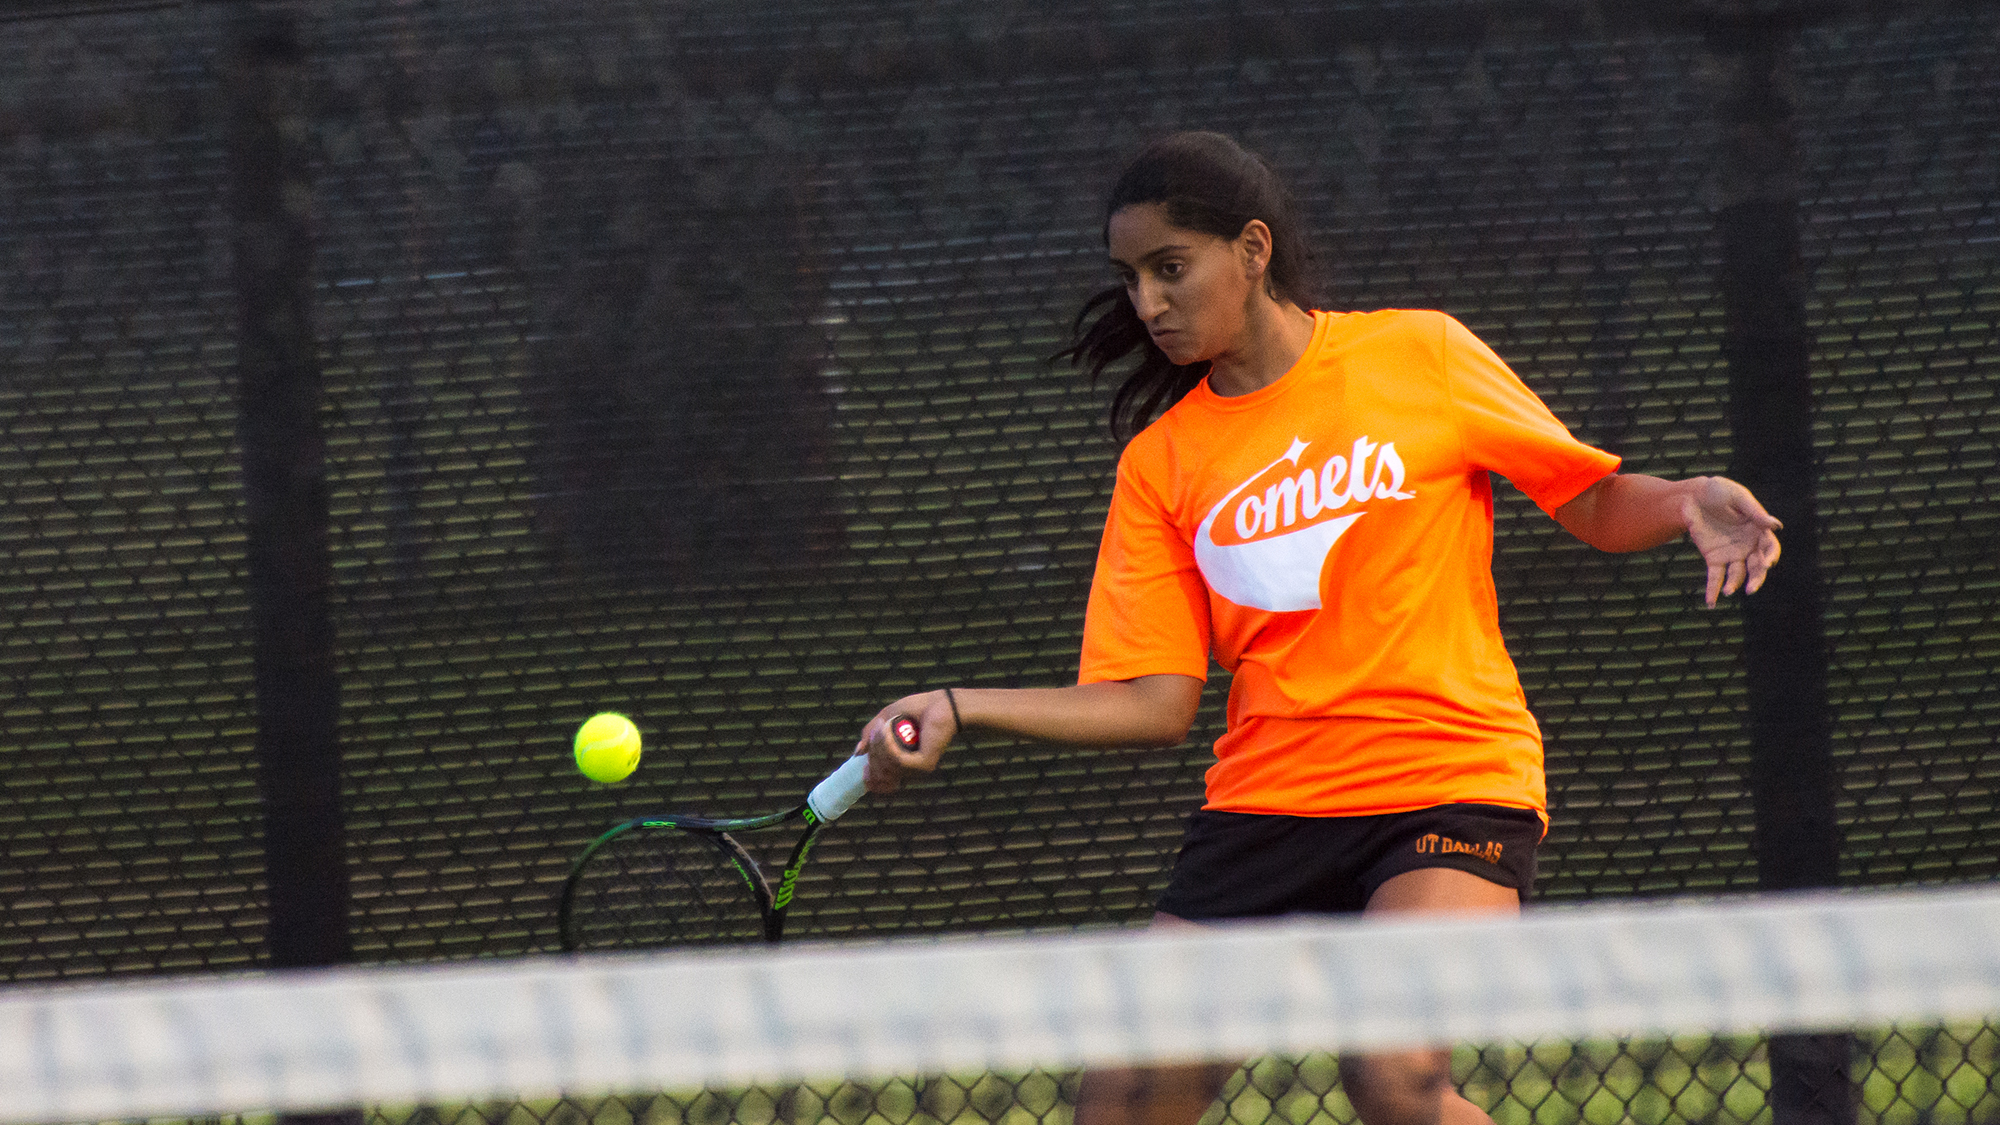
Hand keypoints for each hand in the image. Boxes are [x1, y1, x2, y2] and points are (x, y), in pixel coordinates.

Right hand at [853, 690, 959, 793]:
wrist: (941, 705)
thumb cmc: (917, 710)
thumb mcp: (886, 718)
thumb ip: (871, 735)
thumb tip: (858, 753)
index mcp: (901, 763)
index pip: (883, 784)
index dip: (871, 780)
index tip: (863, 772)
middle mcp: (909, 770)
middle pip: (880, 773)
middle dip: (873, 753)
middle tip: (877, 730)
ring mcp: (917, 769)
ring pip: (886, 765)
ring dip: (879, 744)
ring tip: (884, 725)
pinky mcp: (923, 764)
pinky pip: (896, 759)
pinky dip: (888, 743)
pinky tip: (887, 728)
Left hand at [1680, 477, 1782, 606]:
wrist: (1692, 496)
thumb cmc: (1719, 491)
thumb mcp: (1738, 497)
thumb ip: (1755, 512)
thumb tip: (1776, 526)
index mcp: (1759, 530)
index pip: (1770, 547)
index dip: (1770, 556)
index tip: (1767, 562)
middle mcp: (1748, 545)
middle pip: (1757, 566)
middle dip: (1756, 578)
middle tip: (1751, 589)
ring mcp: (1732, 554)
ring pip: (1737, 574)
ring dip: (1734, 584)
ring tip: (1729, 591)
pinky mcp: (1714, 558)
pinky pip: (1715, 577)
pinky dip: (1713, 590)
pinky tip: (1711, 602)